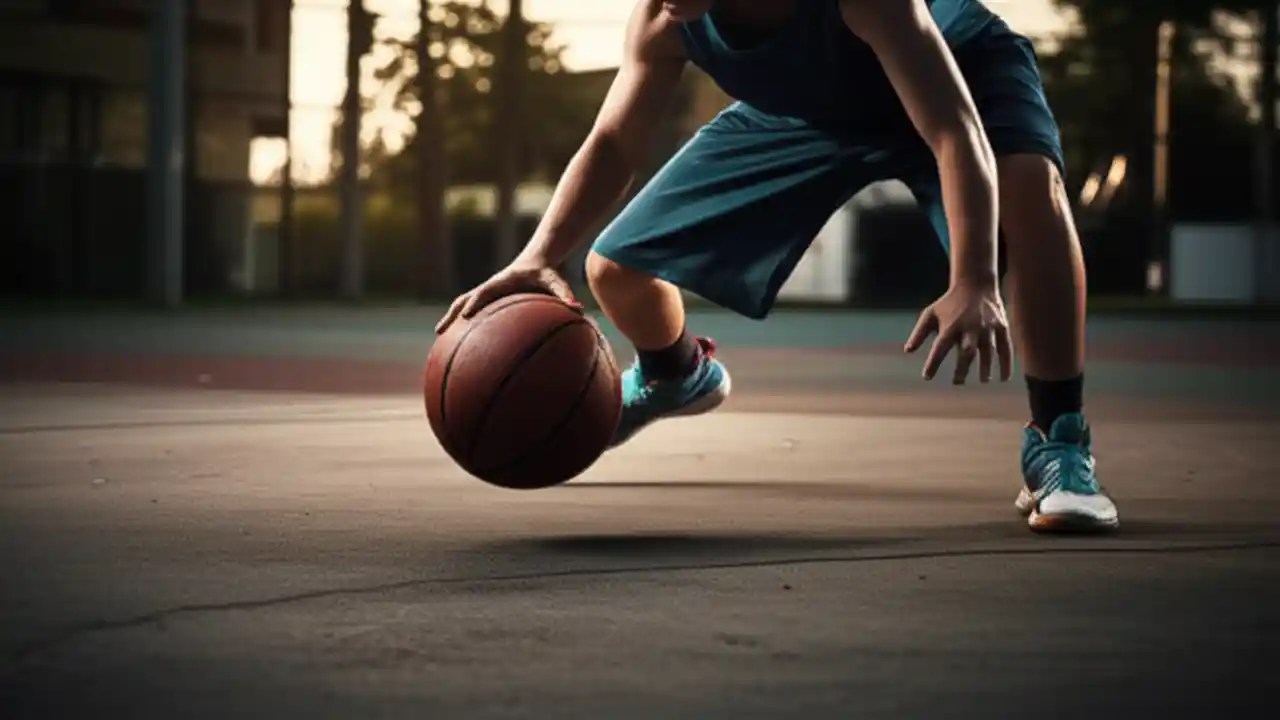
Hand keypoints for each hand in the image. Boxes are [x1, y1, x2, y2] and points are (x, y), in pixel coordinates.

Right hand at [435, 261, 577, 333]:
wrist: (540, 259)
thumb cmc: (547, 270)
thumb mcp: (556, 280)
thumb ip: (565, 293)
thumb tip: (577, 308)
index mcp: (502, 282)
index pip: (485, 292)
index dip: (475, 302)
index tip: (465, 315)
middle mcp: (491, 287)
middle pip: (464, 300)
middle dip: (451, 315)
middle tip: (440, 332)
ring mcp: (488, 293)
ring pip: (462, 305)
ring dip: (451, 319)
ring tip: (439, 337)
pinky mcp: (490, 299)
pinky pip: (474, 311)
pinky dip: (463, 322)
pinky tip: (460, 341)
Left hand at [904, 280, 1012, 383]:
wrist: (974, 284)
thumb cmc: (949, 303)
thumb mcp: (930, 314)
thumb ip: (919, 333)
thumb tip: (908, 351)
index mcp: (950, 325)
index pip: (940, 347)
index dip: (933, 363)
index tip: (927, 377)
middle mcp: (970, 327)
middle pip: (967, 351)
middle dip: (962, 368)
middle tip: (957, 382)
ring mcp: (987, 327)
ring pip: (987, 351)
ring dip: (986, 367)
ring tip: (982, 380)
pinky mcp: (1001, 326)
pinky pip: (1005, 347)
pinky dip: (1006, 363)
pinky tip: (1003, 378)